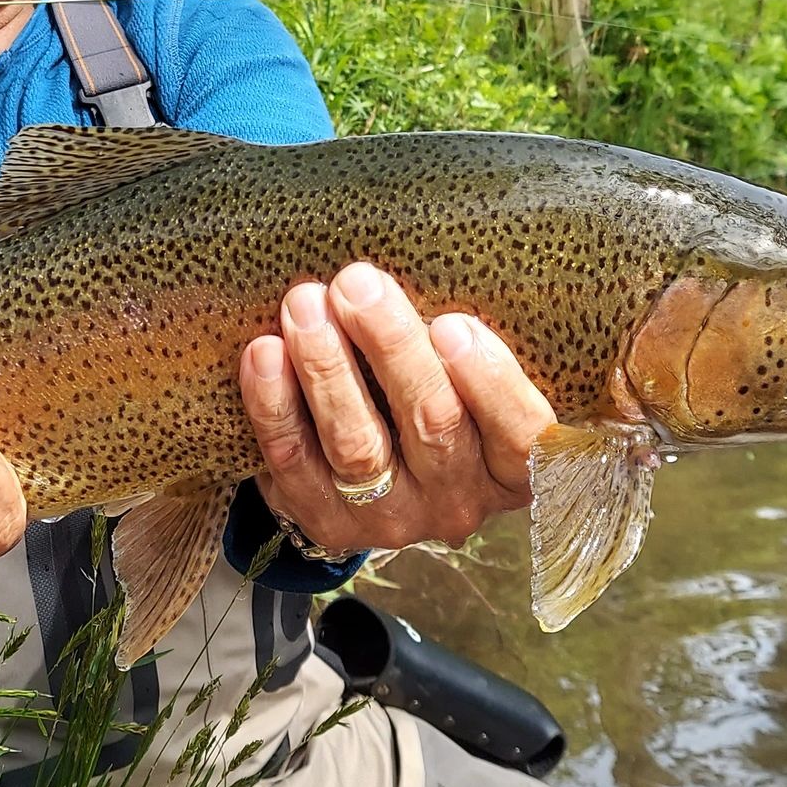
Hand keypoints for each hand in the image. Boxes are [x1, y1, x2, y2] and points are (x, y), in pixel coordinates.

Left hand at [239, 262, 553, 558]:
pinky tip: (264, 353)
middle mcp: (457, 501)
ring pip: (359, 445)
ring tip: (305, 306)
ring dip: (327, 368)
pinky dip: (276, 405)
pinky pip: (295, 462)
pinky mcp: (327, 521)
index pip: (521, 434)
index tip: (451, 323)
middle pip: (433, 425)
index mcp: (511, 467)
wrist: (364, 475)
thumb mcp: (469, 378)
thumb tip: (423, 265)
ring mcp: (391, 518)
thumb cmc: (435, 392)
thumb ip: (460, 342)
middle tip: (357, 284)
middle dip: (391, 347)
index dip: (489, 380)